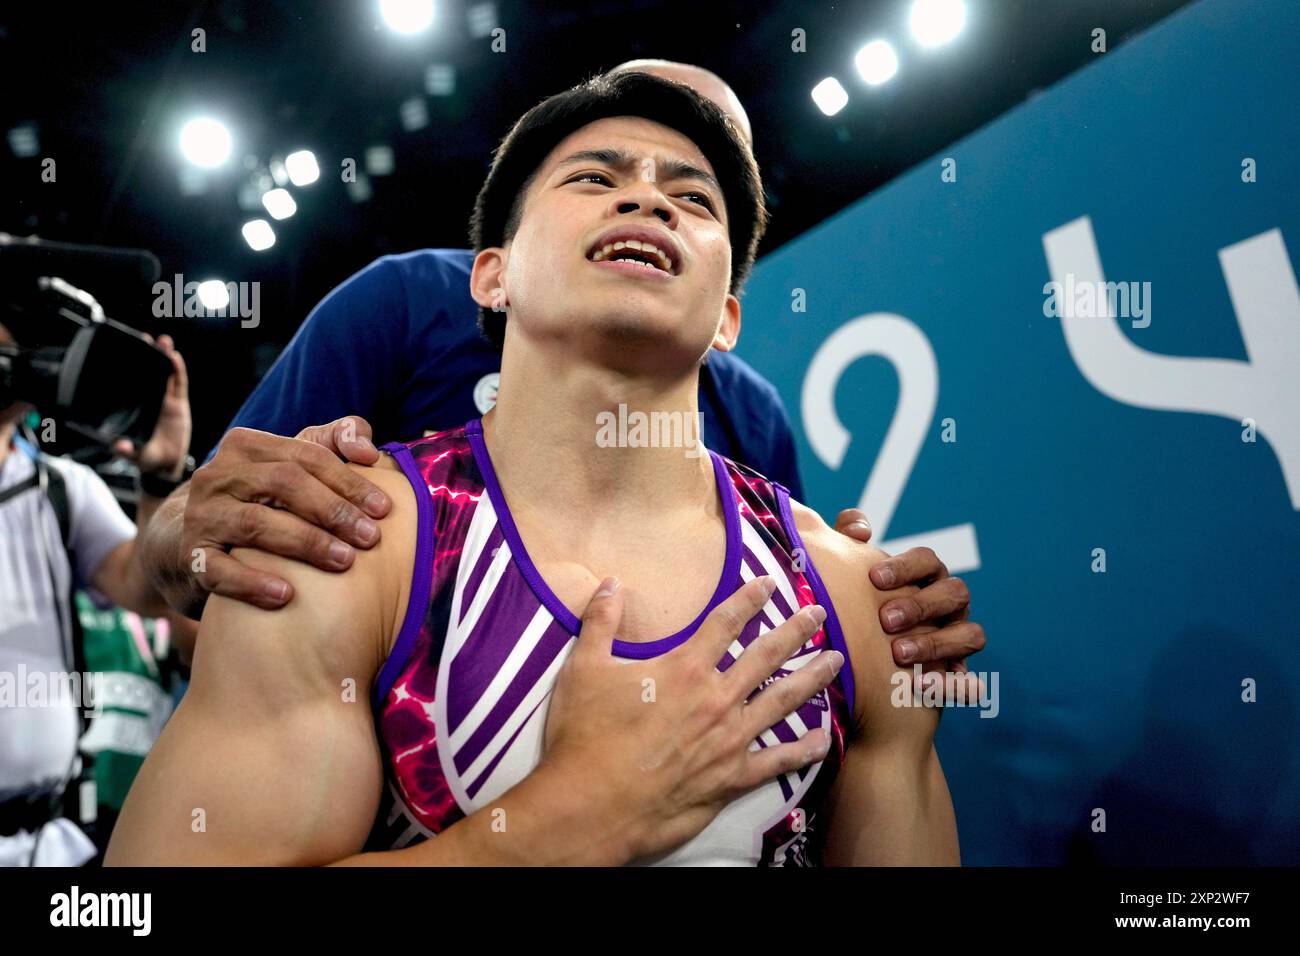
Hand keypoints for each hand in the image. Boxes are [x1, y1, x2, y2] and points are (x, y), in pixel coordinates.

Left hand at [112, 334, 190, 477]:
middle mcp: (146, 400)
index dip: (129, 366)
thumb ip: (128, 451)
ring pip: (164, 374)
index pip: (130, 383)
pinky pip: (179, 384)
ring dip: (164, 357)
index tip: (124, 350)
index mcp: (133, 408)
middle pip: (147, 372)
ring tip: (164, 342)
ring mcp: (163, 401)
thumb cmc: (147, 459)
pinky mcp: (179, 405)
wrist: (170, 466)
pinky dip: (178, 371)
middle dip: (146, 354)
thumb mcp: (137, 455)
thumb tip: (119, 447)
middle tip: (145, 338)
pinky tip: (175, 358)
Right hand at [182, 416, 390, 608]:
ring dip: (306, 543)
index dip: (348, 481)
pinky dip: (252, 582)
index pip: (306, 456)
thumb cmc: (260, 501)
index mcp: (247, 446)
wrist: (189, 543)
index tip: (384, 508)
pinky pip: (220, 570)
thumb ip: (333, 443)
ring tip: (344, 561)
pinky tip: (286, 596)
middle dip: (333, 510)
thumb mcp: (290, 465)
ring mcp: (201, 515)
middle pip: (283, 483)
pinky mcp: (190, 556)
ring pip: (256, 523)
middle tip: (370, 538)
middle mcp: (218, 474)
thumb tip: (370, 450)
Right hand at [544, 574, 842, 861]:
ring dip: (812, 678)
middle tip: (818, 613)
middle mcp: (716, 698)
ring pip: (783, 702)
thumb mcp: (583, 669)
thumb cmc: (585, 738)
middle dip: (795, 630)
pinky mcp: (732, 778)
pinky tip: (823, 741)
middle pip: (766, 656)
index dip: (749, 597)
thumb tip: (610, 582)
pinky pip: (777, 761)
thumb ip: (600, 622)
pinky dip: (804, 751)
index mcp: (684, 668)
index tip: (769, 582)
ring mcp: (729, 740)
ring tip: (836, 661)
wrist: (592, 805)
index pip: (725, 622)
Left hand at [834, 508, 986, 703]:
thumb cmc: (857, 606)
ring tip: (898, 653)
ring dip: (936, 643)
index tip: (874, 578)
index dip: (905, 567)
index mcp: (926, 577)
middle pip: (954, 593)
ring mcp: (956, 638)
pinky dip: (951, 684)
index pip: (927, 560)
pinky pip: (967, 680)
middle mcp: (948, 605)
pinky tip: (922, 686)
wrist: (862, 664)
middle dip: (920, 605)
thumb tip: (861, 531)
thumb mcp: (847, 573)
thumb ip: (848, 540)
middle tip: (885, 619)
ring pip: (970, 634)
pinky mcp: (955, 674)